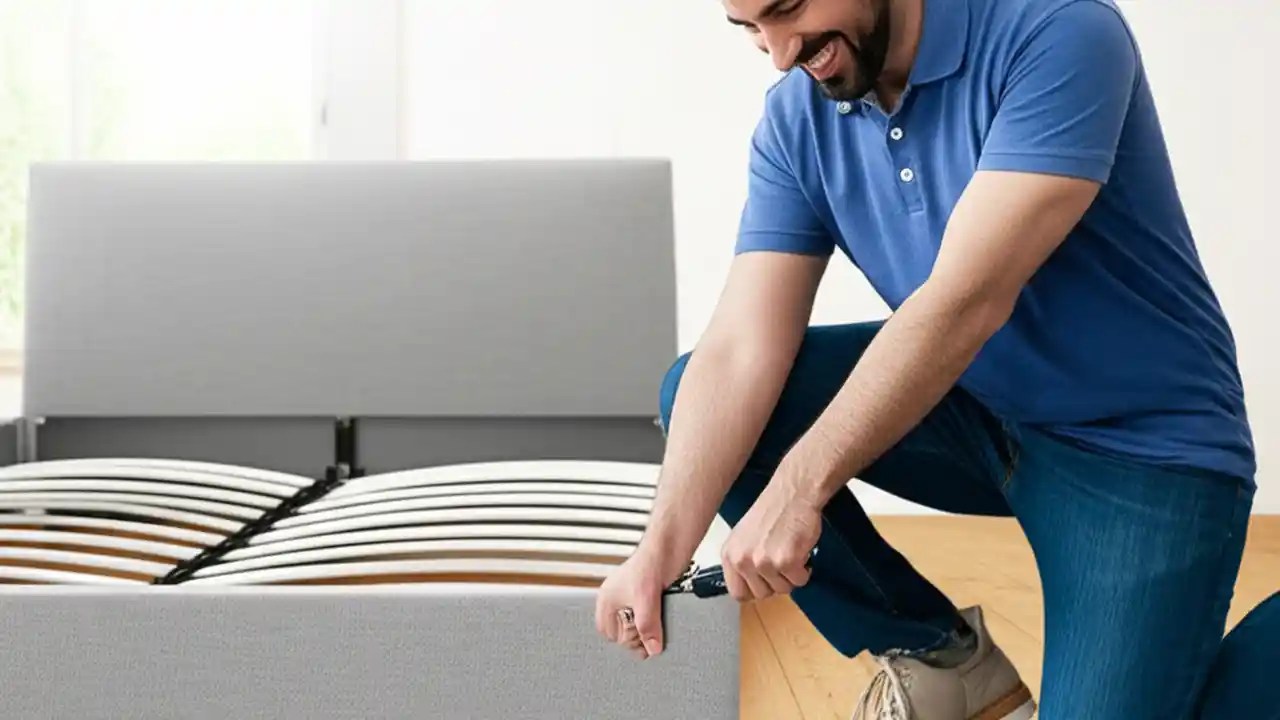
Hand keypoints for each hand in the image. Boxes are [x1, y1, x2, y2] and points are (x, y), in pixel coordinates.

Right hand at [594, 547, 684, 659]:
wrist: (671, 544)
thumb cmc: (652, 562)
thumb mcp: (647, 601)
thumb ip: (647, 627)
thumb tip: (652, 648)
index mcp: (607, 598)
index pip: (609, 633)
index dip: (625, 640)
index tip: (641, 642)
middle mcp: (617, 597)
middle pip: (623, 629)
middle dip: (637, 635)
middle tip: (650, 637)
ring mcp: (632, 595)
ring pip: (636, 623)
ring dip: (648, 628)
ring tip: (658, 625)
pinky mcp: (647, 593)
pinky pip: (648, 615)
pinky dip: (656, 620)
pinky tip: (664, 617)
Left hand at [720, 474, 821, 601]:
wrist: (792, 494)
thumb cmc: (772, 512)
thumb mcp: (743, 538)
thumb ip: (742, 562)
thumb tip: (749, 586)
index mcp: (729, 555)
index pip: (737, 593)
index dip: (755, 589)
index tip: (765, 582)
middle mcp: (742, 561)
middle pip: (762, 595)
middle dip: (776, 582)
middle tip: (782, 562)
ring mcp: (763, 562)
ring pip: (782, 590)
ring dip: (791, 576)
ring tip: (791, 554)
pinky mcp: (786, 562)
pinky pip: (799, 581)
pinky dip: (804, 571)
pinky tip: (801, 552)